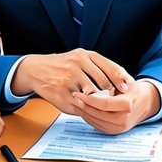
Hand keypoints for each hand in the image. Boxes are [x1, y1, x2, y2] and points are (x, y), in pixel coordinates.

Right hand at [12, 49, 135, 112]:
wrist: (35, 70)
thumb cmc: (62, 65)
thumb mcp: (79, 58)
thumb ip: (97, 66)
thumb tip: (120, 79)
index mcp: (84, 55)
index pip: (109, 67)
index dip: (120, 80)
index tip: (125, 88)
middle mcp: (76, 64)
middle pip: (103, 83)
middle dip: (111, 93)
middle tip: (114, 99)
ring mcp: (67, 79)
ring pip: (92, 95)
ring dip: (99, 101)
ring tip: (101, 104)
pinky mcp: (60, 93)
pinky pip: (79, 103)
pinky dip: (86, 106)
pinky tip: (87, 106)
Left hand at [70, 80, 160, 133]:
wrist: (141, 104)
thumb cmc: (130, 89)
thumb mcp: (126, 79)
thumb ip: (115, 76)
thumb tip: (101, 76)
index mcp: (128, 104)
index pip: (105, 104)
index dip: (90, 99)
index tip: (78, 93)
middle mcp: (123, 119)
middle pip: (98, 114)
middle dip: (83, 106)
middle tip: (73, 97)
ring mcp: (118, 127)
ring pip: (95, 121)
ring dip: (83, 112)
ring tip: (74, 102)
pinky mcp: (112, 131)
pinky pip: (96, 125)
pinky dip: (87, 117)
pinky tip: (81, 109)